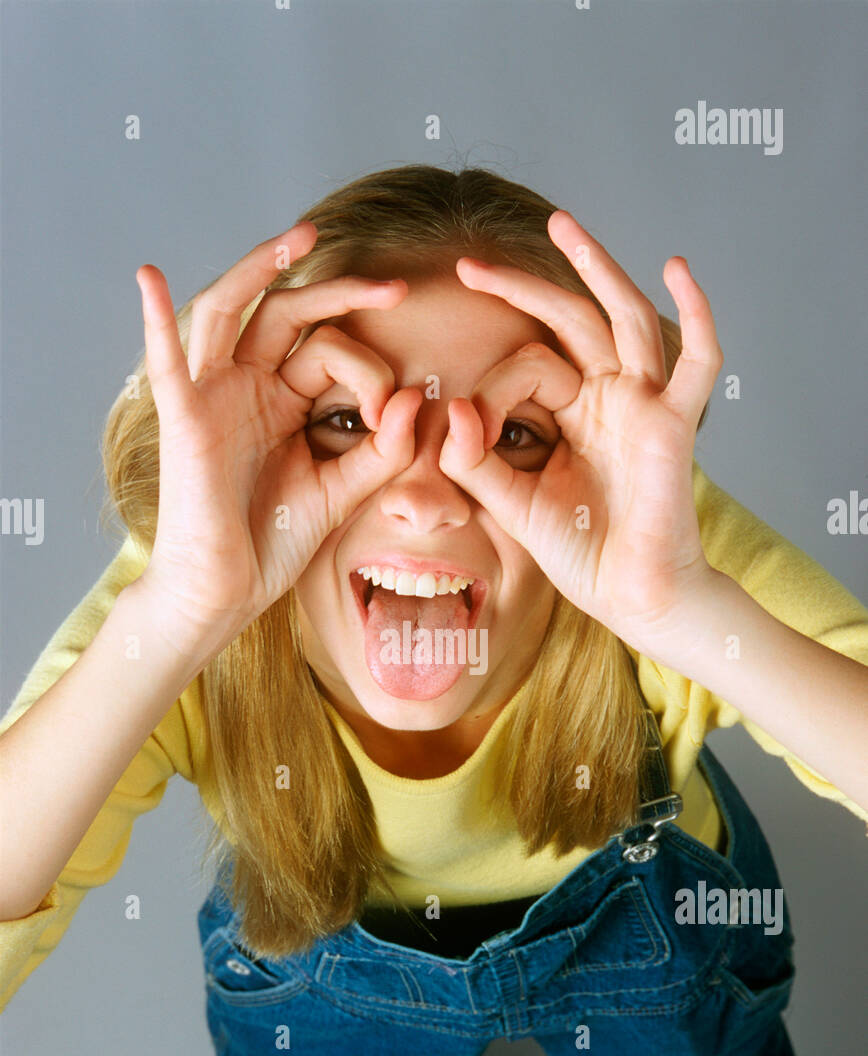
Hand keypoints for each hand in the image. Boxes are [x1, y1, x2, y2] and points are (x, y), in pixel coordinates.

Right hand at [133, 223, 417, 650]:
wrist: (225, 593)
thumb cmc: (272, 544)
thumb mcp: (342, 491)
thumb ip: (382, 450)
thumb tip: (416, 397)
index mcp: (282, 401)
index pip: (329, 352)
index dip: (371, 372)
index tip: (396, 412)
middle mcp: (245, 387)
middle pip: (287, 315)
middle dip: (340, 293)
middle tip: (396, 288)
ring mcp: (211, 397)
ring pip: (231, 311)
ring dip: (261, 268)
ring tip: (303, 235)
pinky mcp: (184, 421)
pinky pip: (165, 365)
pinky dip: (153, 319)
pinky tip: (150, 277)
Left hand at [438, 210, 722, 649]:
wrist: (631, 596)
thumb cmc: (581, 554)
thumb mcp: (510, 503)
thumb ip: (474, 462)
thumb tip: (446, 410)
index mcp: (575, 412)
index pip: (528, 368)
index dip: (490, 393)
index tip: (467, 438)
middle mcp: (611, 397)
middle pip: (570, 319)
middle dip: (522, 286)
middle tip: (468, 264)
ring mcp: (645, 403)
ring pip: (622, 317)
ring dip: (596, 267)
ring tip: (561, 223)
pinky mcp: (675, 423)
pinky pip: (699, 361)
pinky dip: (697, 312)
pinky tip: (679, 268)